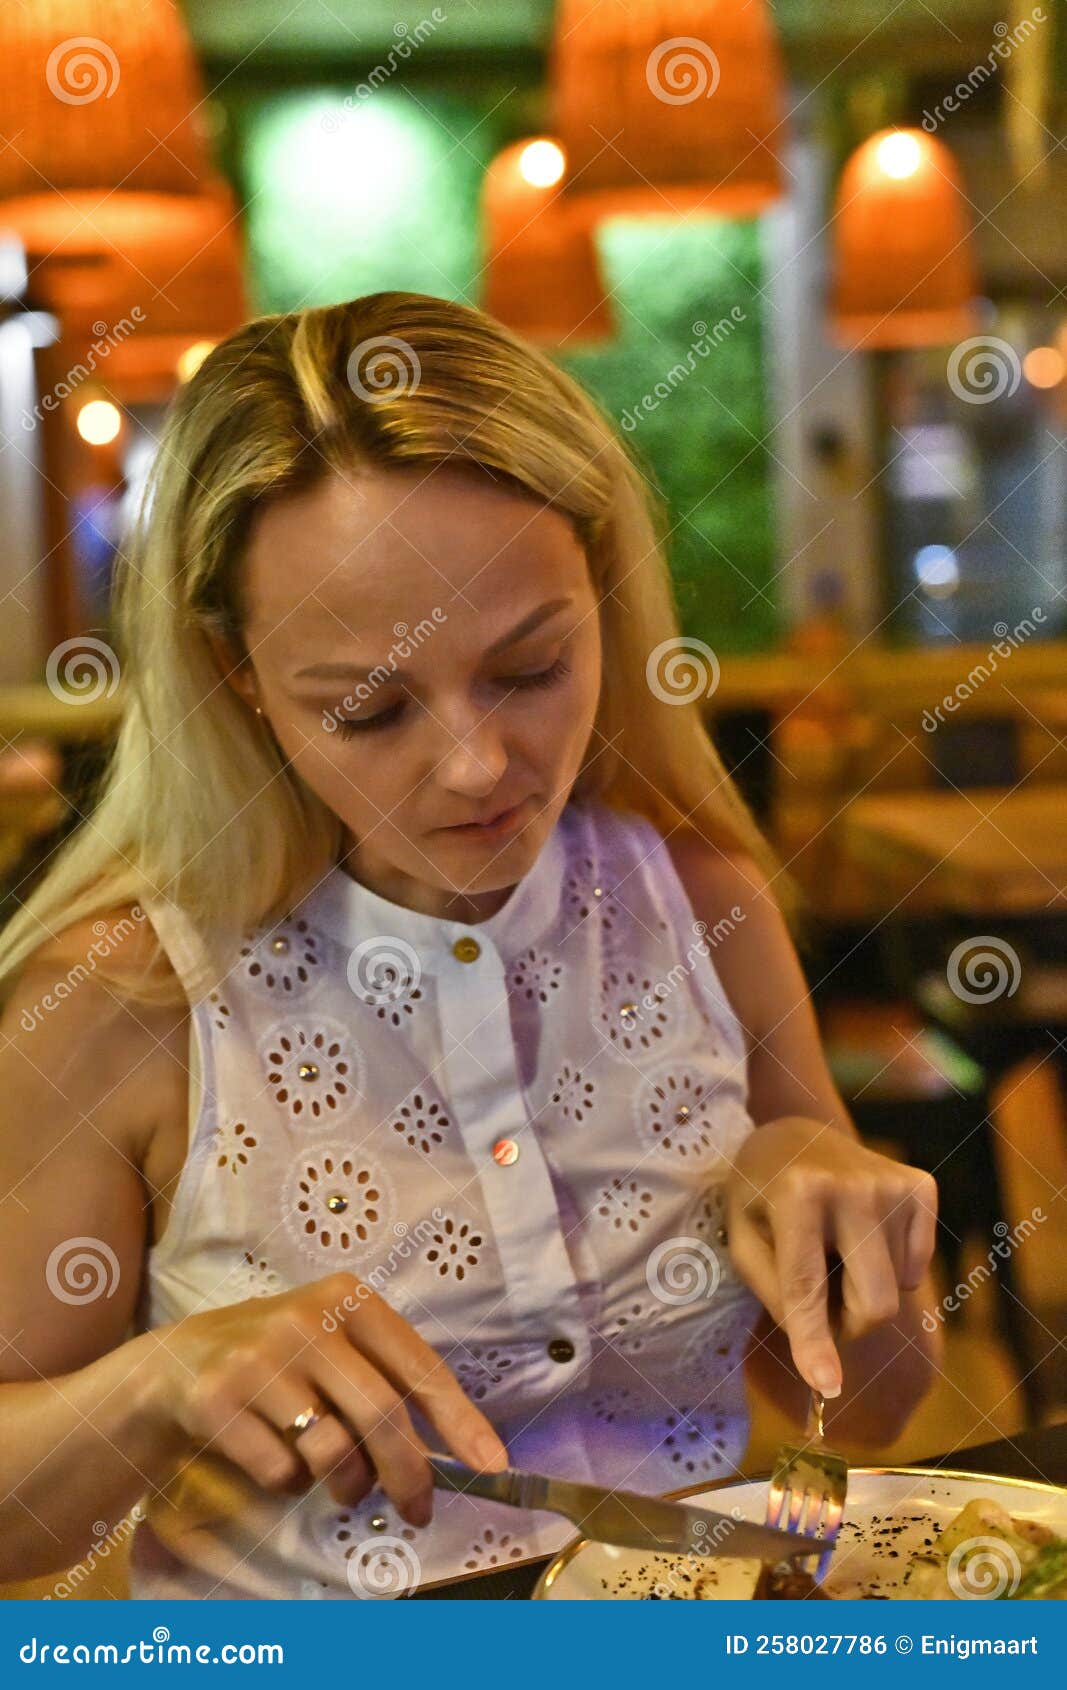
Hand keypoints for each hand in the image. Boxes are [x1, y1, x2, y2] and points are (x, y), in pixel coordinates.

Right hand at [145, 1272, 509, 1526]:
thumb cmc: (278, 1362)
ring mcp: (260, 1357)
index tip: (493, 1464)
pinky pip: (280, 1471)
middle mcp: (307, 1318)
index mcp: (349, 1298)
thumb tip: (454, 1454)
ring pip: (332, 1450)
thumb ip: (385, 1383)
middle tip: (418, 1509)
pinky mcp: (218, 1399)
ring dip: (342, 1482)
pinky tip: (271, 1455)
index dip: (460, 1419)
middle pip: (382, 1414)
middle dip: (409, 1473)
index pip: (420, 1365)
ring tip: (329, 1474)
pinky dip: (287, 1482)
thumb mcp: (334, 1348)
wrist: (175, 1366)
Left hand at [724, 1117, 937, 1397]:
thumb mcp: (743, 1240)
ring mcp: (895, 1185)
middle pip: (875, 1304)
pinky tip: (862, 1236)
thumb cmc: (760, 1195)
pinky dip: (890, 1269)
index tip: (828, 1387)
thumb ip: (777, 1297)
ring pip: (896, 1291)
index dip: (816, 1342)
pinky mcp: (922, 1187)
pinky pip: (918, 1269)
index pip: (808, 1286)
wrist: (794, 1133)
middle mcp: (854, 1187)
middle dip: (847, 1324)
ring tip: (833, 1249)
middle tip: (819, 1302)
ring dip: (862, 1288)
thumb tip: (824, 1368)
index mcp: (798, 1196)